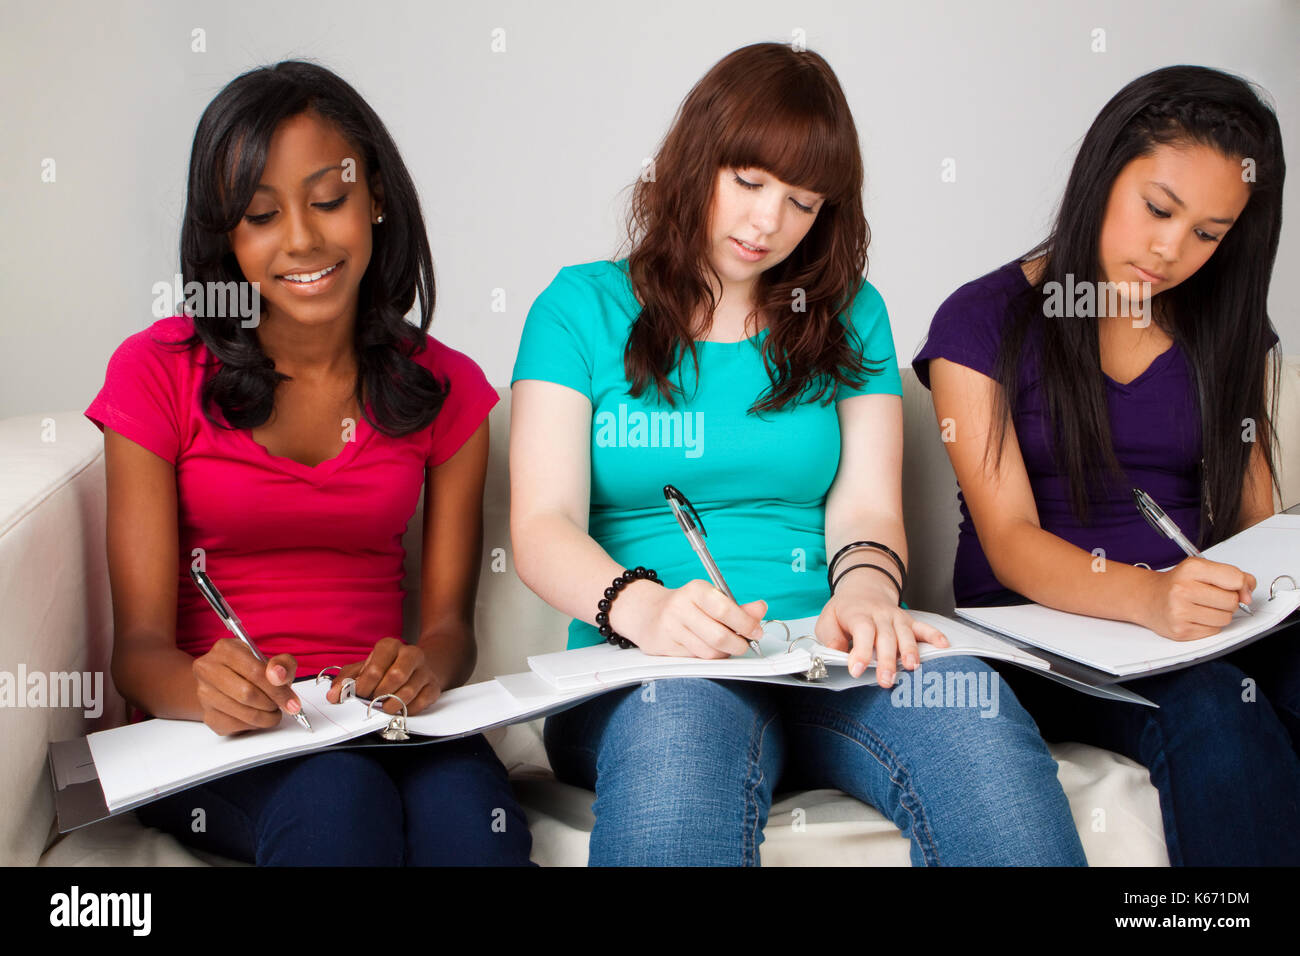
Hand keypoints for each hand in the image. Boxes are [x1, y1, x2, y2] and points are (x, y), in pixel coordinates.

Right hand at [192, 639, 303, 735]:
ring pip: (243, 713)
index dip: (278, 690)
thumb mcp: (271, 660)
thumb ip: (283, 664)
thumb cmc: (251, 670)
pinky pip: (236, 726)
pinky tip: (257, 716)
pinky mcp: (208, 715)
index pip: (255, 672)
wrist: (224, 682)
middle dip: (272, 704)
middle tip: (282, 706)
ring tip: (272, 711)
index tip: (292, 702)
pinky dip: (254, 725)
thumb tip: (278, 675)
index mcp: (225, 649)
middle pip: (247, 694)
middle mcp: (208, 670)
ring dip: (266, 717)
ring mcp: (204, 694)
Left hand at [325, 637, 442, 714]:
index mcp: (390, 646)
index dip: (363, 686)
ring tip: (383, 708)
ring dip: (392, 705)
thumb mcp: (363, 669)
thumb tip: (333, 695)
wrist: (416, 667)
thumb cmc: (385, 668)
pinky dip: (407, 710)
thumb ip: (346, 680)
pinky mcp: (433, 686)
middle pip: (395, 677)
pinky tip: (399, 709)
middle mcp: (410, 654)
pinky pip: (421, 702)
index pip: (375, 668)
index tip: (358, 695)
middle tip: (371, 702)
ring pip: (409, 691)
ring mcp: (424, 670)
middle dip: (379, 695)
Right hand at [607, 578, 766, 658]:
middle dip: (738, 645)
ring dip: (724, 653)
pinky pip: (695, 659)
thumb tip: (761, 609)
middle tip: (745, 645)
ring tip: (725, 646)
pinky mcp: (663, 647)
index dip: (745, 623)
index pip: (724, 609)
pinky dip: (707, 657)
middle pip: (718, 636)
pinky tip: (706, 648)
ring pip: (708, 652)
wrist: (646, 612)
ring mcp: (669, 628)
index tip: (757, 631)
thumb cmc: (686, 606)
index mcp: (695, 590)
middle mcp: (680, 607)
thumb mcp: (711, 599)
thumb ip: (737, 607)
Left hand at [814, 567, 948, 686]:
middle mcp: (880, 616)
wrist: (863, 589)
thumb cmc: (845, 611)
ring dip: (910, 651)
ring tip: (912, 666)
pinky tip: (943, 645)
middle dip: (887, 660)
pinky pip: (924, 627)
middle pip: (886, 638)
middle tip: (886, 680)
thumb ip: (830, 637)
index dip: (860, 652)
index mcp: (858, 615)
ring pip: (905, 634)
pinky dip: (935, 636)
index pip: (861, 632)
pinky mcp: (909, 622)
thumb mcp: (827, 620)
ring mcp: (897, 618)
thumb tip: (836, 652)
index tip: (857, 670)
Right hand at [1140, 556, 1255, 640]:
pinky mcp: (1181, 630)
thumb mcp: (1203, 569)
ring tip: (1202, 607)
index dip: (1242, 585)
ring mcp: (1180, 611)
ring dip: (1220, 614)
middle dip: (1228, 601)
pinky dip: (1209, 625)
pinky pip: (1214, 631)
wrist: (1148, 598)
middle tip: (1211, 597)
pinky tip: (1196, 617)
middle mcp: (1183, 589)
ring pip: (1225, 618)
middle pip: (1232, 601)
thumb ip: (1232, 576)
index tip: (1238, 588)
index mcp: (1191, 569)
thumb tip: (1248, 595)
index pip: (1235, 579)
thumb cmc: (1178, 583)